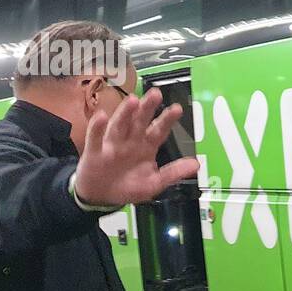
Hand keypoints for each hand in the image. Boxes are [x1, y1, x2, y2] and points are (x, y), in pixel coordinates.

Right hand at [74, 87, 199, 205]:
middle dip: (147, 108)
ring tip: (133, 100)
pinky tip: (102, 116)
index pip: (159, 130)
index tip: (177, 109)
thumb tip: (196, 164)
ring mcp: (112, 144)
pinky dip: (97, 127)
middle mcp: (131, 140)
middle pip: (140, 122)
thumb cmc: (129, 186)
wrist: (101, 196)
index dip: (167, 119)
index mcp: (147, 146)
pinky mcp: (95, 151)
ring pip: (120, 125)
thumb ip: (173, 173)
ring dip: (125, 112)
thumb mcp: (154, 183)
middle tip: (156, 94)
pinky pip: (95, 138)